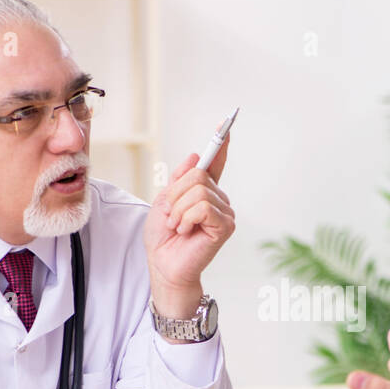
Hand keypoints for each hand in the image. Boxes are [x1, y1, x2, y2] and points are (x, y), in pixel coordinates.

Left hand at [143, 127, 235, 317]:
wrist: (163, 265)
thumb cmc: (164, 238)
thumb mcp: (165, 202)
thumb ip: (180, 179)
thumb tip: (195, 156)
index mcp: (204, 192)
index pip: (215, 163)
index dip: (220, 143)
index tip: (226, 123)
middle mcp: (218, 200)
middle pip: (197, 175)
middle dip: (176, 195)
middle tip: (173, 217)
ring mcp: (224, 212)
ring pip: (198, 191)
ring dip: (179, 210)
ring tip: (178, 227)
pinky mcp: (224, 226)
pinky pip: (202, 207)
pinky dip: (187, 218)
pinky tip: (186, 231)